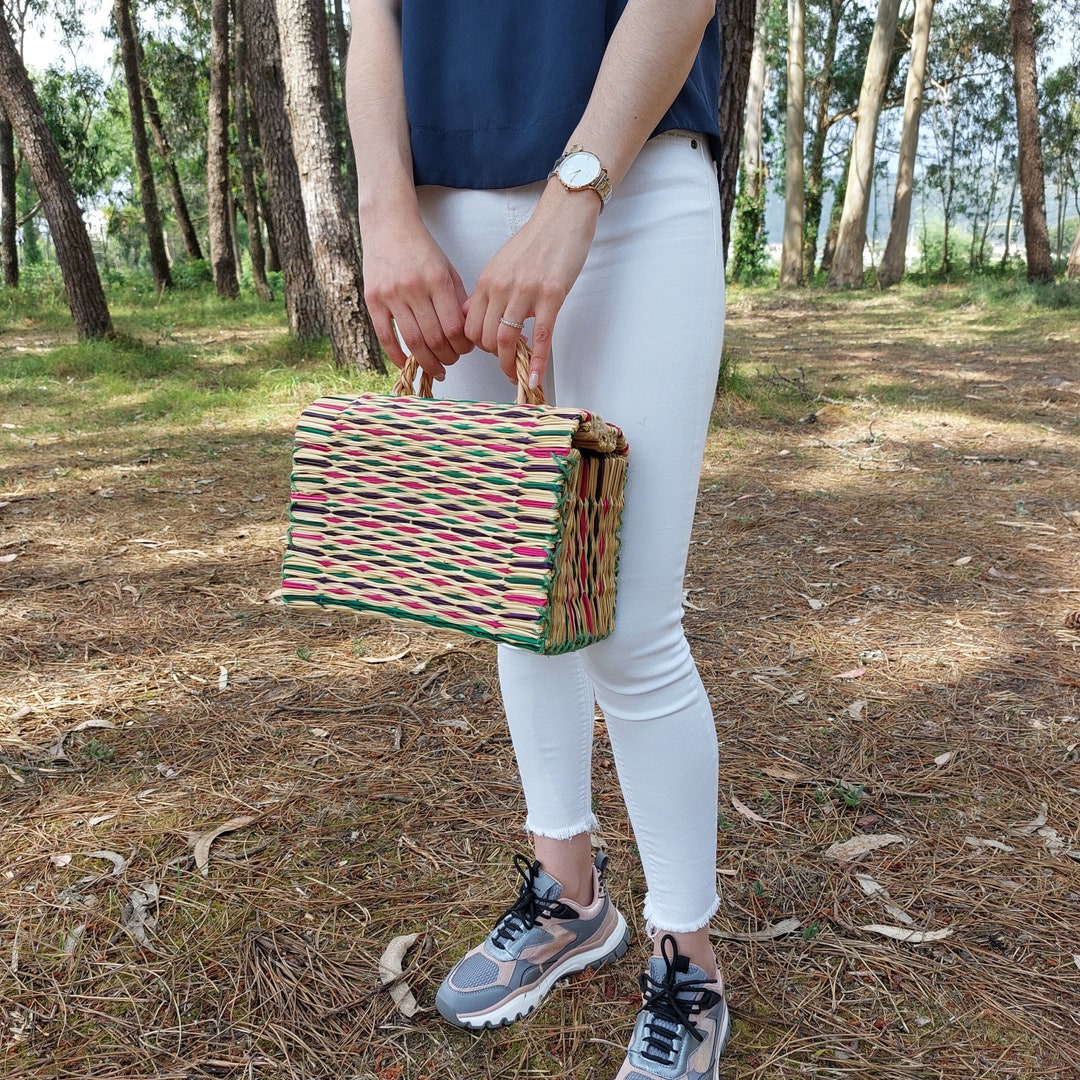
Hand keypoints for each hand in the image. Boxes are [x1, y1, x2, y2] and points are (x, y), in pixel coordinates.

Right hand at [361, 212, 471, 378]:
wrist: (389, 226)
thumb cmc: (422, 250)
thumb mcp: (447, 270)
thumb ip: (458, 300)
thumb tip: (466, 335)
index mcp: (437, 280)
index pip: (454, 327)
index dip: (462, 345)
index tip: (465, 349)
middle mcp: (414, 288)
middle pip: (434, 338)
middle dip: (447, 357)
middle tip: (451, 360)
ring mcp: (391, 295)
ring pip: (412, 341)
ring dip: (427, 362)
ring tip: (436, 368)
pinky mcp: (373, 300)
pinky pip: (385, 337)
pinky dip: (397, 356)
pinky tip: (408, 364)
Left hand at [464, 182, 600, 387]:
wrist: (563, 218)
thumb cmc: (536, 241)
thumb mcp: (501, 264)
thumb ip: (487, 291)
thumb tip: (472, 315)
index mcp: (487, 281)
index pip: (470, 325)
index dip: (478, 346)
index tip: (492, 350)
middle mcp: (501, 288)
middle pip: (484, 337)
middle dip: (495, 357)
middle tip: (509, 362)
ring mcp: (526, 292)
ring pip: (507, 340)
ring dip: (511, 365)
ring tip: (518, 376)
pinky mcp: (551, 296)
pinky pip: (541, 337)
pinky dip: (538, 362)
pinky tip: (537, 378)